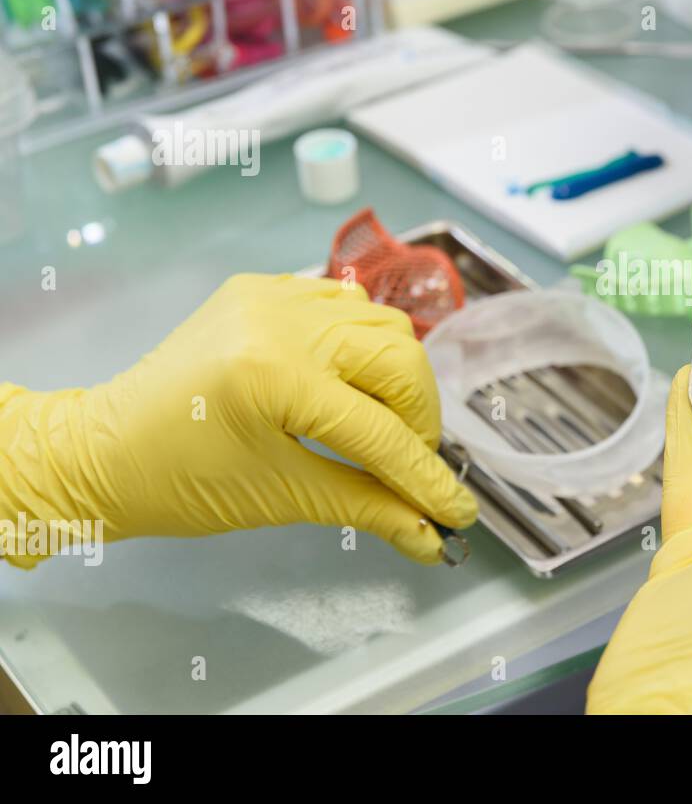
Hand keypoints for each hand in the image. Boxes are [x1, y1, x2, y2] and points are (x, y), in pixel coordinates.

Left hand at [0, 274, 475, 568]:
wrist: (103, 450)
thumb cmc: (181, 483)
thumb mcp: (284, 497)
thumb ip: (370, 509)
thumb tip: (434, 535)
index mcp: (275, 376)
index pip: (380, 431)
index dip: (424, 477)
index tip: (456, 511)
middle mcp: (280, 320)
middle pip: (399, 359)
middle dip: (420, 417)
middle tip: (412, 460)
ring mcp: (271, 295)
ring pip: (381, 324)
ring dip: (397, 378)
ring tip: (380, 422)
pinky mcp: (262, 288)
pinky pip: (342, 305)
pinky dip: (360, 344)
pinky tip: (347, 381)